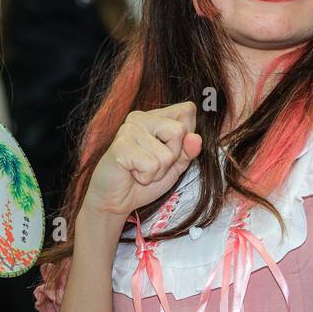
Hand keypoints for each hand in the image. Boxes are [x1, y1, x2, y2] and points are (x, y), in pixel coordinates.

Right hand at [81, 101, 202, 224]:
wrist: (116, 200)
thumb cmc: (144, 179)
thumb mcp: (175, 165)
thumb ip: (188, 151)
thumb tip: (196, 139)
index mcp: (155, 116)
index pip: (187, 111)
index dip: (185, 138)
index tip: (166, 151)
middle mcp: (140, 117)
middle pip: (179, 131)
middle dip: (171, 157)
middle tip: (150, 164)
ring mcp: (128, 129)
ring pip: (166, 154)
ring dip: (157, 171)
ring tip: (140, 170)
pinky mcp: (120, 145)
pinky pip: (151, 165)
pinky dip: (146, 177)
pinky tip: (132, 173)